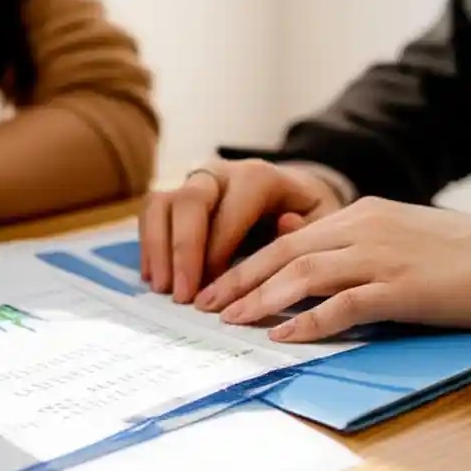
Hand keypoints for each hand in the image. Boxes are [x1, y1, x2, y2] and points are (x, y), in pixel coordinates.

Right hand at [140, 159, 344, 303]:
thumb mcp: (321, 222)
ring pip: (161, 204)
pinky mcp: (176, 196)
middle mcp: (221, 173)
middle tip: (181, 296)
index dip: (216, 249)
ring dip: (157, 248)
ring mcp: (195, 183)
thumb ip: (309, 227)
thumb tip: (285, 226)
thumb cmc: (306, 216)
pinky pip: (151, 214)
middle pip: (189, 201)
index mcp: (258, 177)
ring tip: (161, 289)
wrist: (291, 196)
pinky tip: (154, 278)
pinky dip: (149, 245)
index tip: (211, 291)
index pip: (230, 209)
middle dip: (182, 251)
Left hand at [196, 197, 470, 340]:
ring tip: (228, 321)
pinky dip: (308, 321)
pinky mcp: (403, 289)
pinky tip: (282, 336)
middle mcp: (364, 228)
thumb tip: (305, 258)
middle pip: (283, 253)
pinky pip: (344, 305)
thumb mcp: (401, 237)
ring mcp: (383, 257)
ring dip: (260, 299)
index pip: (288, 238)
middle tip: (202, 306)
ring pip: (303, 274)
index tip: (215, 286)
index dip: (246, 263)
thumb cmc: (465, 256)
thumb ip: (354, 245)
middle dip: (237, 280)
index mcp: (362, 214)